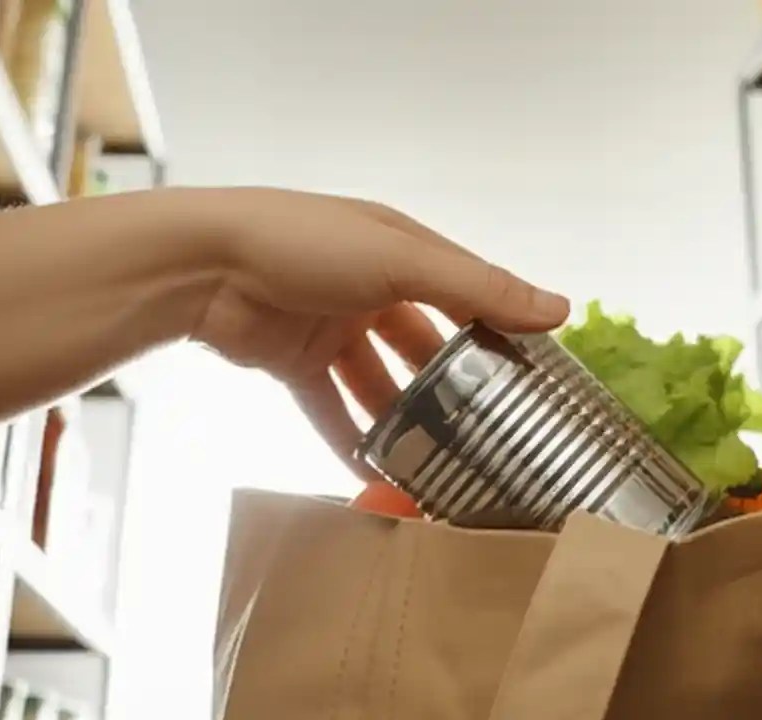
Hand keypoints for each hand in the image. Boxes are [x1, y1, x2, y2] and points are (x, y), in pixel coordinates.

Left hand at [187, 188, 568, 480]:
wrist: (202, 264)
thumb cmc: (304, 243)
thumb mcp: (403, 260)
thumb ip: (478, 289)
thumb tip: (559, 308)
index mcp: (400, 251)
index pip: (464, 292)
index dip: (498, 329)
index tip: (533, 377)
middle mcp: (369, 287)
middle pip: (423, 344)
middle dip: (451, 384)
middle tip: (488, 433)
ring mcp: (329, 326)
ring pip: (378, 382)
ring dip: (404, 418)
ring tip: (441, 463)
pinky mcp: (293, 361)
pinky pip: (331, 408)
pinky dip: (351, 438)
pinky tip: (378, 474)